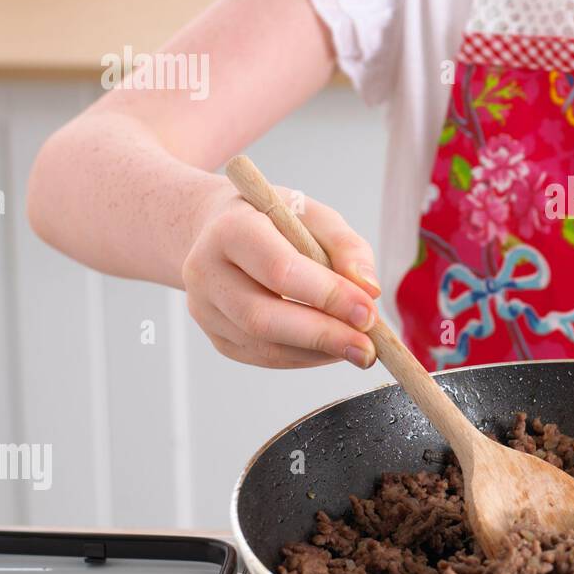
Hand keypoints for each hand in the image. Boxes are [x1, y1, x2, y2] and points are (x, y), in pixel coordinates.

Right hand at [182, 183, 381, 368]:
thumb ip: (346, 246)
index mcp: (231, 230)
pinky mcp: (216, 336)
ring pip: (262, 345)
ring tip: (357, 348)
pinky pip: (263, 357)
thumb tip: (368, 289)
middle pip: (262, 317)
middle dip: (323, 336)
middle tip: (367, 348)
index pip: (279, 270)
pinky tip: (331, 349)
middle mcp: (206, 271)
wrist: (222, 230)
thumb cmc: (275, 221)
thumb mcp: (315, 215)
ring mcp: (205, 309)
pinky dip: (304, 358)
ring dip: (317, 352)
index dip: (327, 295)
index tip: (368, 312)